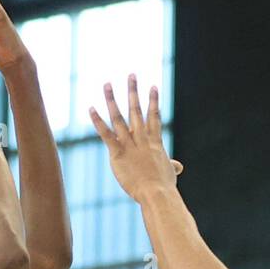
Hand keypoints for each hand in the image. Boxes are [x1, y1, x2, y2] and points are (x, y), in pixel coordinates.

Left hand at [90, 75, 183, 203]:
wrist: (156, 193)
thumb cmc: (164, 186)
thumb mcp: (169, 172)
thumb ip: (171, 165)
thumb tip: (178, 167)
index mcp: (154, 142)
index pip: (154, 117)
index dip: (154, 101)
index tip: (153, 86)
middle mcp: (141, 139)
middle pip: (137, 110)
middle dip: (133, 91)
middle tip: (131, 75)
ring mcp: (129, 144)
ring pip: (119, 117)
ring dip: (112, 99)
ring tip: (107, 84)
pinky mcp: (118, 153)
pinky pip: (106, 134)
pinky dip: (98, 121)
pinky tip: (91, 109)